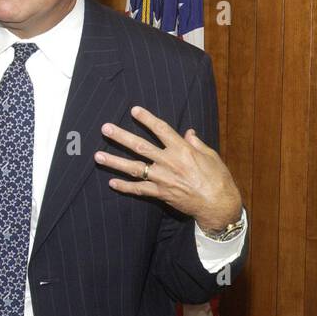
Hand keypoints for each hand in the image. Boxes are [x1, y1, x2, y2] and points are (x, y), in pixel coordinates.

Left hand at [96, 106, 242, 231]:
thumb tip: (188, 133)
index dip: (147, 119)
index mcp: (182, 150)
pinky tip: (112, 183)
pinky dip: (125, 187)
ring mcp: (163, 179)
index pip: (161, 129)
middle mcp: (169, 162)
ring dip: (115, 162)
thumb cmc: (218, 178)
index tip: (134, 110)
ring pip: (134, 168)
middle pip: (140, 146)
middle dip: (121, 137)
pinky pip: (139, 189)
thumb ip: (196, 144)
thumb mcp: (210, 155)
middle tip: (105, 129)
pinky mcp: (161, 194)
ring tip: (98, 156)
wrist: (218, 204)